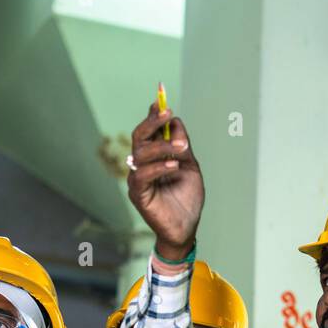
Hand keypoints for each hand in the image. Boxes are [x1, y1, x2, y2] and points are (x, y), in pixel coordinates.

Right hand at [126, 97, 203, 261]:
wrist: (187, 228)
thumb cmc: (187, 198)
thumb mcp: (190, 166)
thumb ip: (182, 145)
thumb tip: (175, 121)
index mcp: (153, 155)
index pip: (149, 130)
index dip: (153, 114)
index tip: (161, 99)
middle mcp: (142, 164)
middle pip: (139, 136)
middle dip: (152, 122)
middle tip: (168, 113)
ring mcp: (137, 179)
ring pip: (142, 153)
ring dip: (163, 146)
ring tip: (182, 147)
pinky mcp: (138, 194)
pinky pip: (142, 175)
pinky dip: (158, 167)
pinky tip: (174, 165)